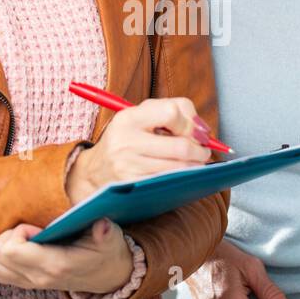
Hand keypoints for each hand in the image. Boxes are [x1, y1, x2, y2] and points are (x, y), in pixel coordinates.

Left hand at [0, 217, 132, 292]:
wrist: (108, 277)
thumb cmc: (106, 252)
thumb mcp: (111, 240)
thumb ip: (106, 233)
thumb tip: (103, 225)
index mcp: (55, 265)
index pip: (11, 251)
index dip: (19, 232)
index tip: (38, 228)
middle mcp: (38, 278)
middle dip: (7, 236)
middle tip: (30, 231)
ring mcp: (30, 283)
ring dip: (1, 248)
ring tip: (24, 240)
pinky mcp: (25, 284)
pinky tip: (19, 248)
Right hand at [67, 96, 212, 203]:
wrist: (94, 172)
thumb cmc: (126, 140)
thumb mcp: (140, 117)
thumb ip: (171, 112)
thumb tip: (203, 129)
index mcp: (128, 118)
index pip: (172, 112)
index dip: (191, 122)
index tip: (197, 130)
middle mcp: (126, 141)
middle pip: (180, 146)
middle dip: (200, 150)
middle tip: (205, 151)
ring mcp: (129, 167)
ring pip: (178, 167)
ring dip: (195, 166)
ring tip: (197, 162)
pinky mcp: (133, 186)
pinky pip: (169, 181)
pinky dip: (183, 178)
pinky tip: (184, 173)